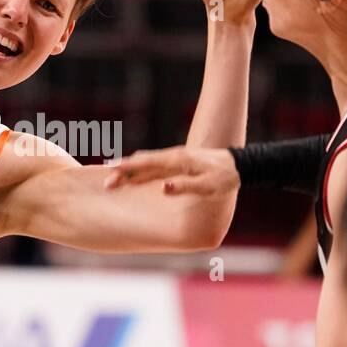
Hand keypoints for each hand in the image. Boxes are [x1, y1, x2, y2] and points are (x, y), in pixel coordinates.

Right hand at [104, 145, 239, 195]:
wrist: (240, 165)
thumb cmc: (224, 178)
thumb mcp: (207, 186)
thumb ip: (185, 187)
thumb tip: (163, 189)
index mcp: (177, 161)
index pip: (147, 163)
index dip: (128, 167)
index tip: (110, 171)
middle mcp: (173, 157)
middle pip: (142, 163)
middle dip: (123, 171)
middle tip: (106, 183)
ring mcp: (175, 160)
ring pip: (147, 165)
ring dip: (130, 172)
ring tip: (113, 181)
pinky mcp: (178, 165)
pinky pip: (154, 168)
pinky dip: (140, 172)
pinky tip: (133, 179)